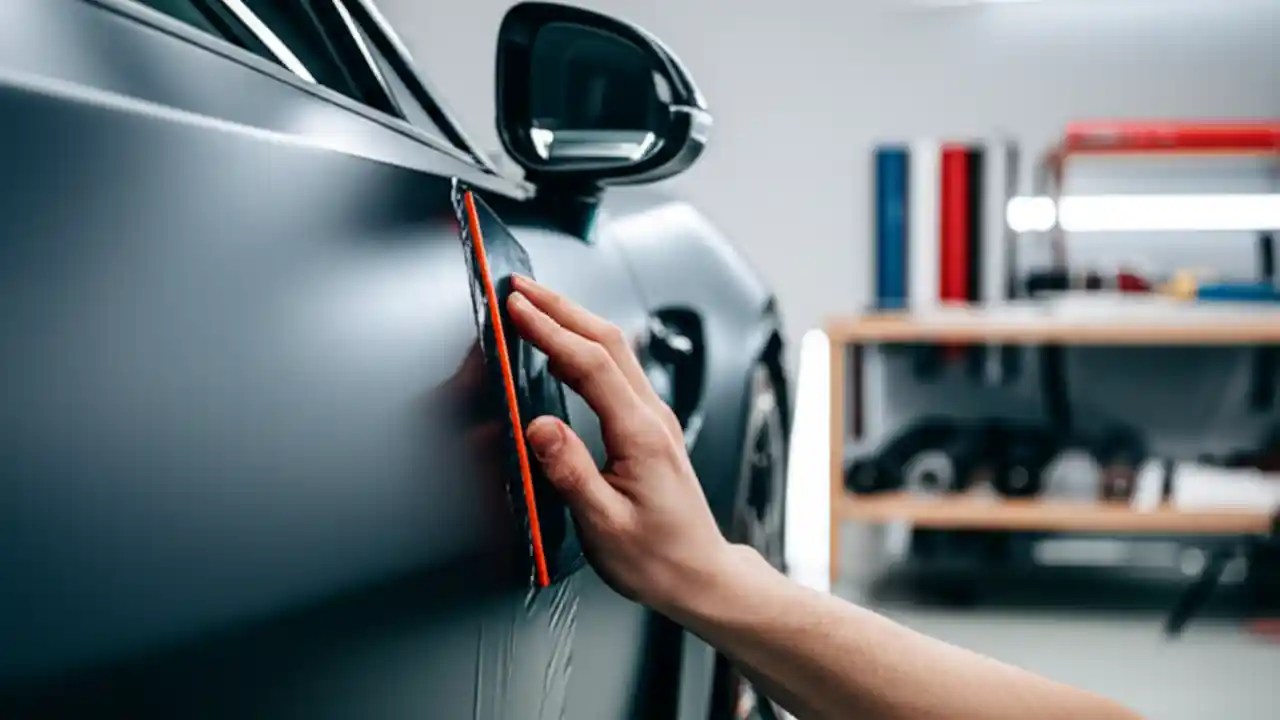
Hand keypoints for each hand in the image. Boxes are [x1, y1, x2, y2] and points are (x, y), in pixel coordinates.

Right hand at [506, 275, 738, 613]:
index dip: (550, 330)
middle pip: (607, 341)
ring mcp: (656, 418)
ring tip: (535, 305)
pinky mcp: (651, 427)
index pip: (590, 364)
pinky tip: (566, 347)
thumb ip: (570, 473)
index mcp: (640, 435)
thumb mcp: (604, 526)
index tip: (515, 308)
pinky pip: (618, 371)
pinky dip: (587, 346)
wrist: (699, 575)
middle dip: (561, 307)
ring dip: (574, 320)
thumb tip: (537, 427)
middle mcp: (653, 417)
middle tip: (519, 287)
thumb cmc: (656, 558)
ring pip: (616, 351)